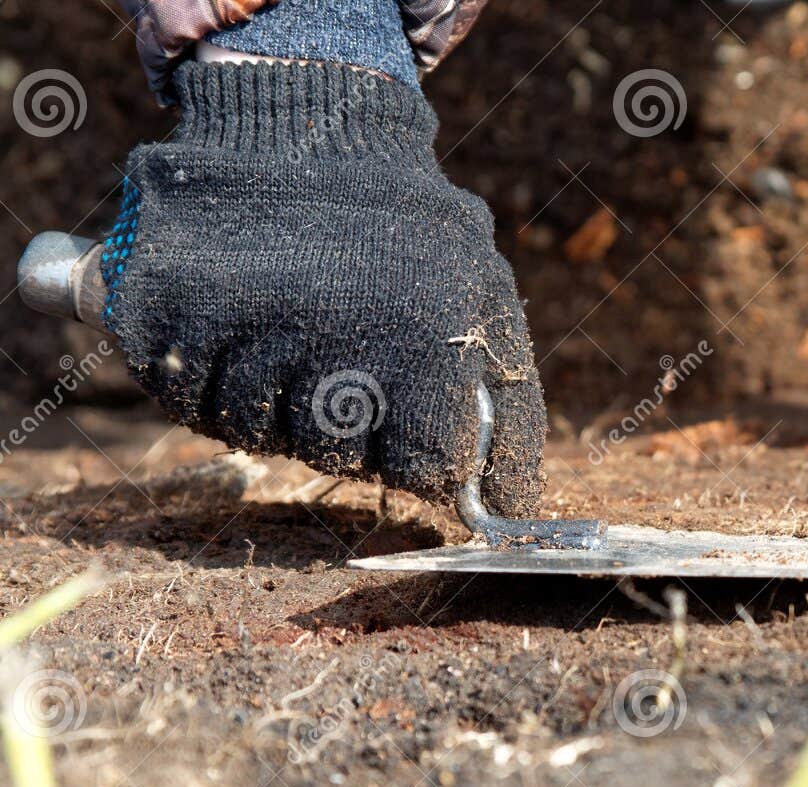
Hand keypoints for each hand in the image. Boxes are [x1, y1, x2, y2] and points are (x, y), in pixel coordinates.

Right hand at [100, 60, 545, 515]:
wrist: (301, 124)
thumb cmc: (410, 228)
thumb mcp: (486, 299)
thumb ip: (510, 408)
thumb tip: (512, 508)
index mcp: (420, 345)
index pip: (420, 465)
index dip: (416, 453)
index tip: (410, 420)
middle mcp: (326, 340)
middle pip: (333, 456)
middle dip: (346, 427)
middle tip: (348, 363)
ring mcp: (237, 325)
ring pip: (254, 431)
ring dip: (276, 402)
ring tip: (296, 335)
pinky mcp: (161, 311)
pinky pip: (188, 397)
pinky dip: (213, 379)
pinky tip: (242, 330)